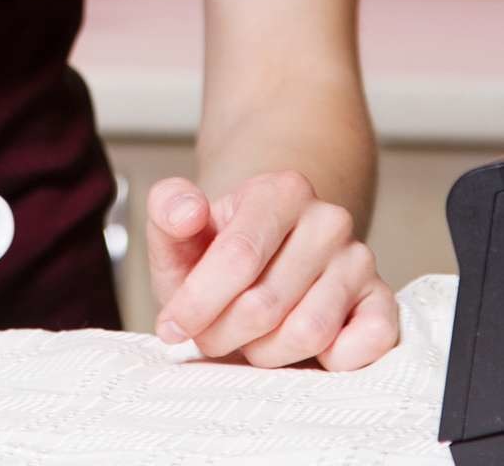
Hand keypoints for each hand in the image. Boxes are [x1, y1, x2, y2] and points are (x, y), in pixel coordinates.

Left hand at [147, 170, 398, 370]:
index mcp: (281, 190)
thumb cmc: (217, 257)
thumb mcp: (180, 234)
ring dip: (266, 352)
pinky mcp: (383, 302)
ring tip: (251, 337)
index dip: (199, 301)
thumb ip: (168, 210)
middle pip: (266, 303)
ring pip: (308, 333)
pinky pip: (364, 345)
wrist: (266, 267)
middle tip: (210, 335)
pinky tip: (302, 348)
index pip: (238, 256)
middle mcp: (329, 220)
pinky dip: (328, 361)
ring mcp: (361, 261)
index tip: (172, 326)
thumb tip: (187, 211)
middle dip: (225, 333)